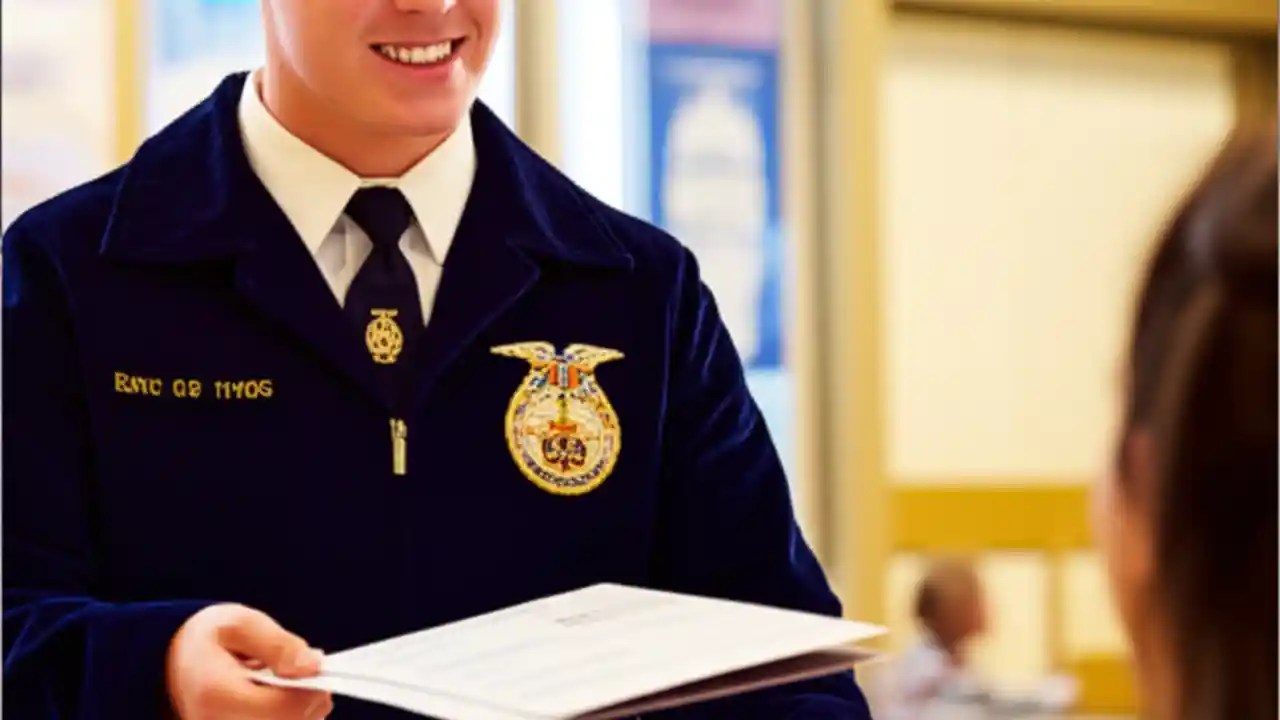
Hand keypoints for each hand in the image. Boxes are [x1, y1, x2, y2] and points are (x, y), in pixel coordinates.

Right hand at [166, 603, 333, 719]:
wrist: (167, 667)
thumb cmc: (207, 640)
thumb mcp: (239, 624)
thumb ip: (278, 644)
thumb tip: (313, 666)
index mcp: (217, 695)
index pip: (282, 709)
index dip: (311, 690)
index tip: (315, 667)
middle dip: (310, 702)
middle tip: (305, 673)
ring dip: (300, 712)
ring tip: (288, 684)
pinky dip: (287, 718)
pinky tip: (279, 700)